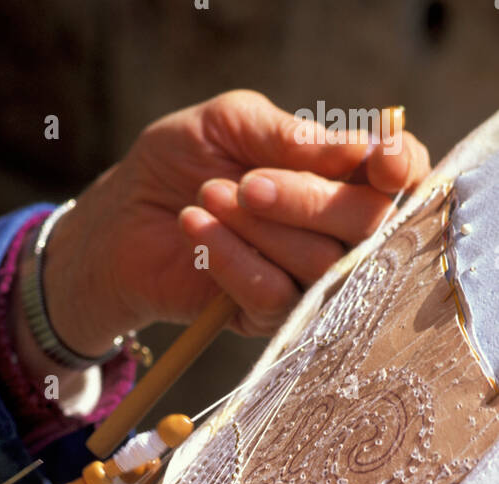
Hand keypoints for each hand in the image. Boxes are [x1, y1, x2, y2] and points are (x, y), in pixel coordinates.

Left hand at [42, 89, 430, 343]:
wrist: (123, 217)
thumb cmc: (183, 161)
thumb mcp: (231, 122)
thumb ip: (288, 133)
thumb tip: (354, 149)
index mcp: (342, 175)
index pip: (403, 178)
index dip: (400, 170)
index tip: (377, 159)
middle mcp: (336, 231)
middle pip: (366, 226)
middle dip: (307, 200)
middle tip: (248, 182)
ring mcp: (306, 281)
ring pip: (322, 265)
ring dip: (261, 228)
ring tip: (209, 195)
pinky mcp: (266, 319)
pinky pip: (273, 297)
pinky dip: (233, 258)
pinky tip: (196, 225)